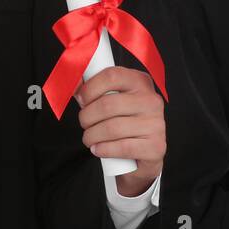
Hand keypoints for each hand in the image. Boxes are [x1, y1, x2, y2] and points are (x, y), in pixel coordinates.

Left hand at [74, 65, 164, 195]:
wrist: (144, 152)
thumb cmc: (124, 120)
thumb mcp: (112, 98)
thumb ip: (92, 88)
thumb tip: (72, 82)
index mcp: (140, 81)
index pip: (111, 76)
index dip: (90, 88)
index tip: (81, 100)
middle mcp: (151, 100)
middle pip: (108, 105)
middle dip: (87, 117)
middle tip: (84, 123)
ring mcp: (156, 123)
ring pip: (112, 128)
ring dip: (92, 136)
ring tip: (89, 138)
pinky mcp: (156, 146)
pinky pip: (122, 147)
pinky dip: (104, 150)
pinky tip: (98, 149)